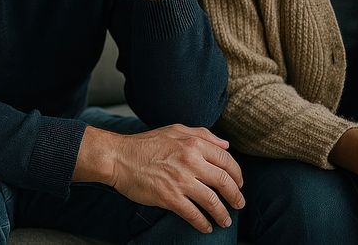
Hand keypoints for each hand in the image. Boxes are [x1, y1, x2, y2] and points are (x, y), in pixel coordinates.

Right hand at [108, 124, 243, 233]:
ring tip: (226, 220)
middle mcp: (191, 161)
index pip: (226, 160)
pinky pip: (193, 214)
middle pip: (224, 182)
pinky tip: (206, 227)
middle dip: (236, 196)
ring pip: (212, 201)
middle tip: (239, 204)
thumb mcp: (175, 130)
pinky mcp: (169, 197)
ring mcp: (180, 180)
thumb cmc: (145, 143)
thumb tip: (226, 144)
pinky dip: (203, 223)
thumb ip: (202, 134)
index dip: (237, 175)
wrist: (118, 157)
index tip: (239, 184)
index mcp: (194, 143)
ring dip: (222, 214)